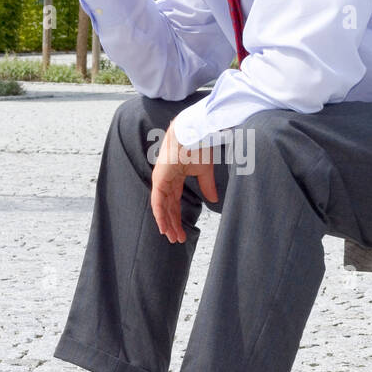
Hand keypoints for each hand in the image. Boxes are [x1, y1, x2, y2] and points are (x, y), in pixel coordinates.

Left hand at [151, 121, 219, 243]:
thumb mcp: (205, 172)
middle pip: (168, 207)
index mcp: (175, 177)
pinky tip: (164, 227)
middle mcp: (166, 180)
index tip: (183, 232)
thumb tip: (214, 201)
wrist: (193, 133)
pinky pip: (158, 201)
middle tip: (176, 239)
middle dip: (172, 224)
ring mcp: (161, 179)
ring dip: (166, 223)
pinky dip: (160, 215)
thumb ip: (207, 186)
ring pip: (161, 207)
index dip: (178, 217)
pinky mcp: (159, 179)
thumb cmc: (198, 146)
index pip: (174, 202)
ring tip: (171, 237)